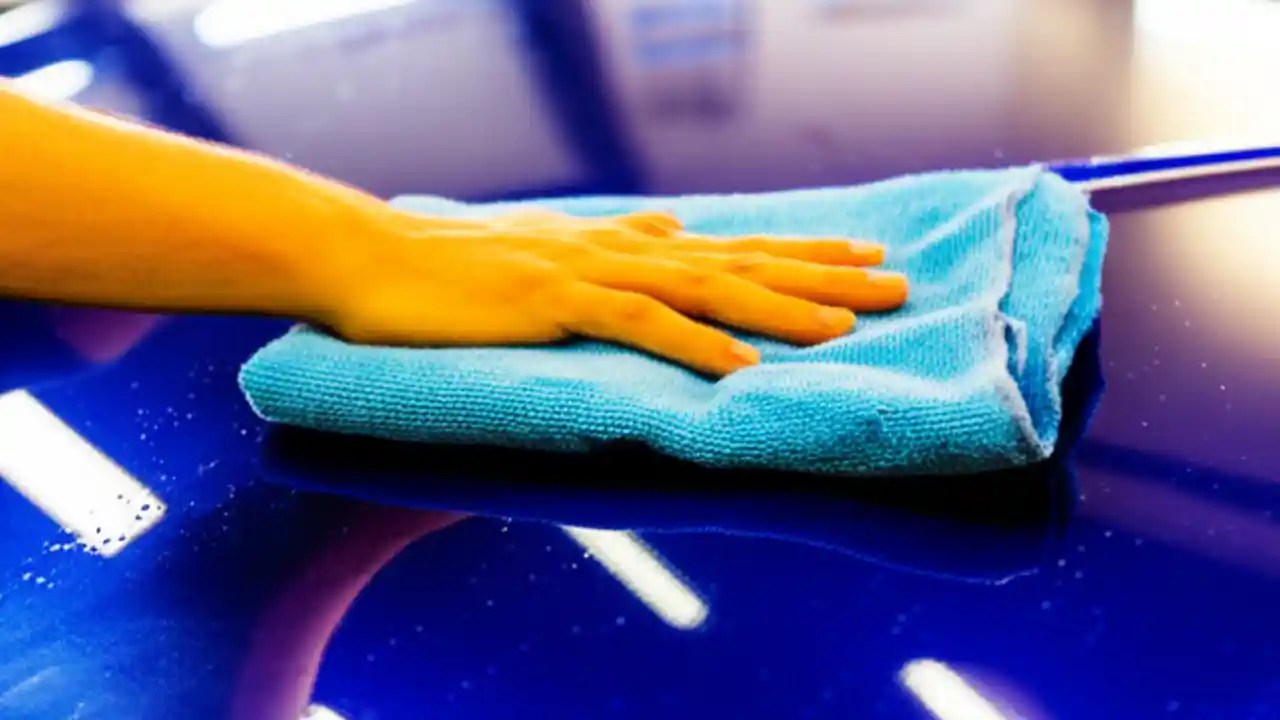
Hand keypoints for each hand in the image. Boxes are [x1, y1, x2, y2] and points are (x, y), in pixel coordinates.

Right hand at [322, 209, 907, 375]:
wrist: (370, 257)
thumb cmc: (449, 265)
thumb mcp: (542, 247)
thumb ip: (609, 241)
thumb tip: (665, 227)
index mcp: (619, 241)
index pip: (727, 244)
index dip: (798, 252)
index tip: (860, 257)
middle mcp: (619, 247)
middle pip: (739, 259)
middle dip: (820, 274)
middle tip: (894, 283)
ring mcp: (589, 271)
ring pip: (706, 287)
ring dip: (777, 309)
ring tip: (845, 328)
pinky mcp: (555, 301)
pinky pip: (640, 325)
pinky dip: (697, 347)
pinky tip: (744, 371)